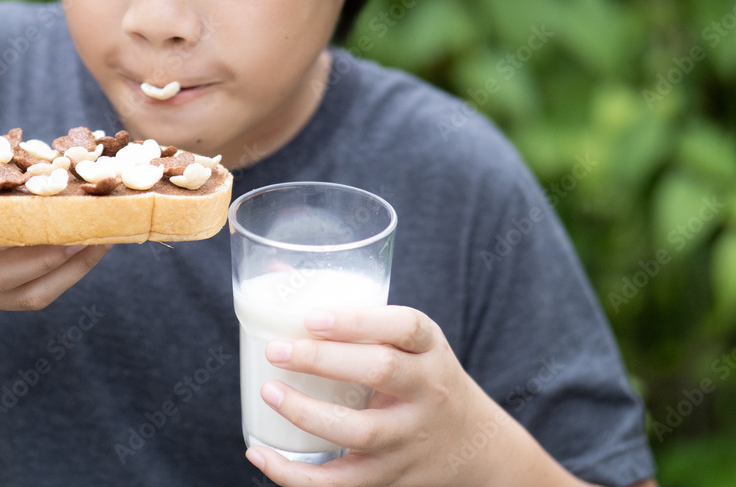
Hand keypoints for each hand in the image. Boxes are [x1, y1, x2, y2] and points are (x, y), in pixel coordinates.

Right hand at [0, 174, 109, 323]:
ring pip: (38, 294)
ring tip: (110, 228)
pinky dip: (66, 264)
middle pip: (28, 288)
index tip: (72, 226)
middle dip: (71, 259)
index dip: (36, 253)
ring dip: (77, 266)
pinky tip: (88, 233)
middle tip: (108, 221)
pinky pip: (36, 285)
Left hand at [245, 305, 518, 486]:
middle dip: (323, 360)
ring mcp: (410, 437)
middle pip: (381, 371)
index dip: (357, 321)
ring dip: (308, 413)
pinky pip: (342, 482)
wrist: (473, 446)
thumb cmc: (420, 376)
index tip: (312, 317)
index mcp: (429, 347)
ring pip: (361, 431)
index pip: (405, 326)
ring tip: (269, 392)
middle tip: (277, 350)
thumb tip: (274, 268)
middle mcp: (426, 391)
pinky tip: (262, 455)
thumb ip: (356, 314)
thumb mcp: (411, 341)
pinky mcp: (392, 477)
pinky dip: (297, 475)